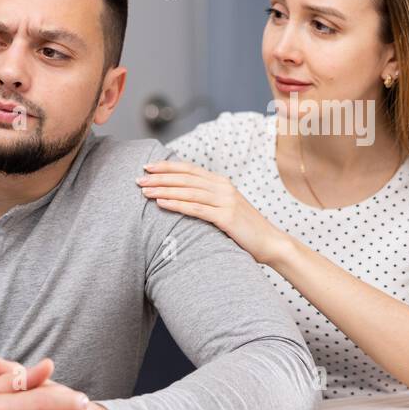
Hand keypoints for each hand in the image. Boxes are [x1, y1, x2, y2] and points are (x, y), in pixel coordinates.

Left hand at [137, 161, 288, 264]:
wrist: (270, 243)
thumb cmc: (244, 229)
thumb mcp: (226, 209)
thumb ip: (208, 200)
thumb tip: (183, 198)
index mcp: (222, 183)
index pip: (189, 169)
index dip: (167, 166)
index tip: (147, 167)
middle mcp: (223, 187)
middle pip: (185, 178)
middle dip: (159, 177)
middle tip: (138, 179)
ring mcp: (225, 201)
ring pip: (187, 191)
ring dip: (163, 189)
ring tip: (144, 191)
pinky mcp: (226, 217)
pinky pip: (196, 208)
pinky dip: (176, 204)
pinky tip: (161, 202)